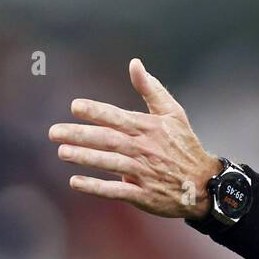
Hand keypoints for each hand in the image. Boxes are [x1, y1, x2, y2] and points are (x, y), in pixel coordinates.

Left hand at [49, 58, 222, 218]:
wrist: (205, 184)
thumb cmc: (185, 146)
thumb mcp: (173, 113)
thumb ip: (151, 89)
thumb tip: (134, 63)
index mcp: (149, 128)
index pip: (118, 118)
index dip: (96, 112)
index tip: (75, 107)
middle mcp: (144, 149)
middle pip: (108, 140)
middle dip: (80, 135)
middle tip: (53, 132)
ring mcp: (144, 173)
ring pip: (110, 164)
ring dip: (85, 158)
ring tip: (62, 152)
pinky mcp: (144, 195)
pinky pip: (117, 191)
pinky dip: (96, 187)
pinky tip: (76, 182)